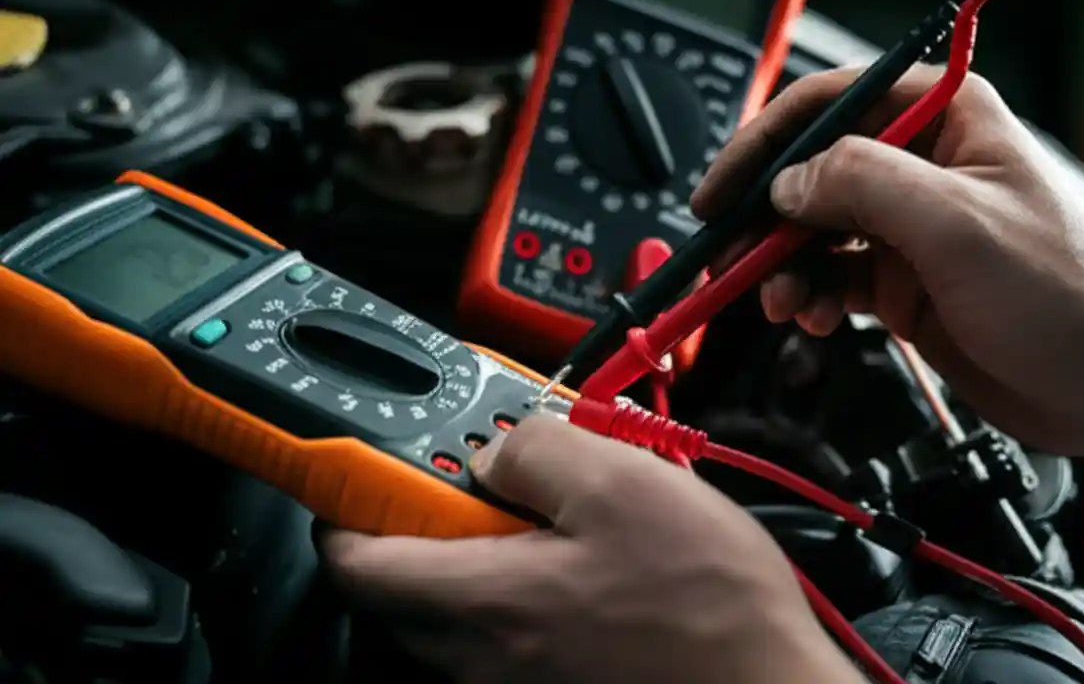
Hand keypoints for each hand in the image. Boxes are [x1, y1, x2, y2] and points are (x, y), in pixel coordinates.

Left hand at [320, 415, 863, 683]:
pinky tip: (584, 562)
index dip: (347, 495)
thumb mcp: (621, 483)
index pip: (351, 558)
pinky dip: (516, 589)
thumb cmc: (709, 609)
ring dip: (476, 552)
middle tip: (480, 474)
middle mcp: (481, 656)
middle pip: (395, 584)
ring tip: (553, 513)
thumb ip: (535, 450)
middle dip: (419, 517)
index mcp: (481, 600)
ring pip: (452, 608)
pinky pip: (501, 635)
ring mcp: (513, 682)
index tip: (371, 458)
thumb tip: (496, 450)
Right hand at [691, 64, 1083, 459]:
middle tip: (728, 260)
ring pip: (813, 233)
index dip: (765, 145)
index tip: (722, 192)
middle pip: (809, 174)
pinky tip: (813, 319)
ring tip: (781, 303)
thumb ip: (863, 185)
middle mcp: (921, 167)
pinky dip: (811, 298)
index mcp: (944, 119)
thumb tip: (788, 183)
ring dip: (783, 268)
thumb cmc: (1066, 293)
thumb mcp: (956, 223)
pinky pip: (832, 280)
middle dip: (765, 221)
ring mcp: (909, 228)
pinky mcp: (904, 284)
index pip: (830, 105)